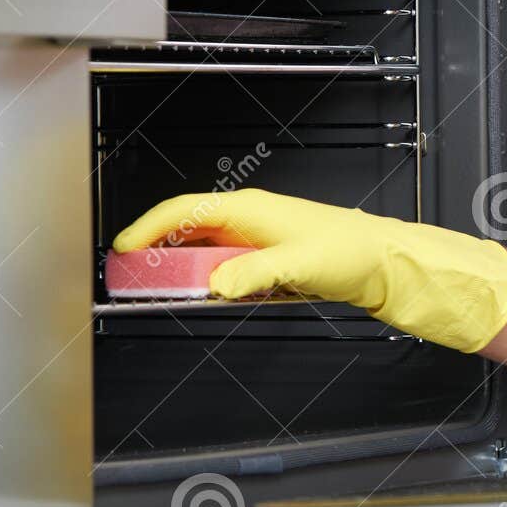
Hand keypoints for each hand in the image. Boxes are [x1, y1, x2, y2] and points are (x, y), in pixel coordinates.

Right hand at [111, 188, 506, 352]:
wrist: (384, 261)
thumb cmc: (349, 252)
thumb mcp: (299, 264)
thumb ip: (255, 273)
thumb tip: (217, 284)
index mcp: (250, 209)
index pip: (183, 210)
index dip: (148, 228)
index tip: (122, 250)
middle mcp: (248, 219)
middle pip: (187, 230)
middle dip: (156, 251)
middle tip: (131, 278)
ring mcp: (256, 238)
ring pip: (204, 250)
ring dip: (182, 269)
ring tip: (160, 291)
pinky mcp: (266, 258)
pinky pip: (224, 267)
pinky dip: (208, 280)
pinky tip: (209, 296)